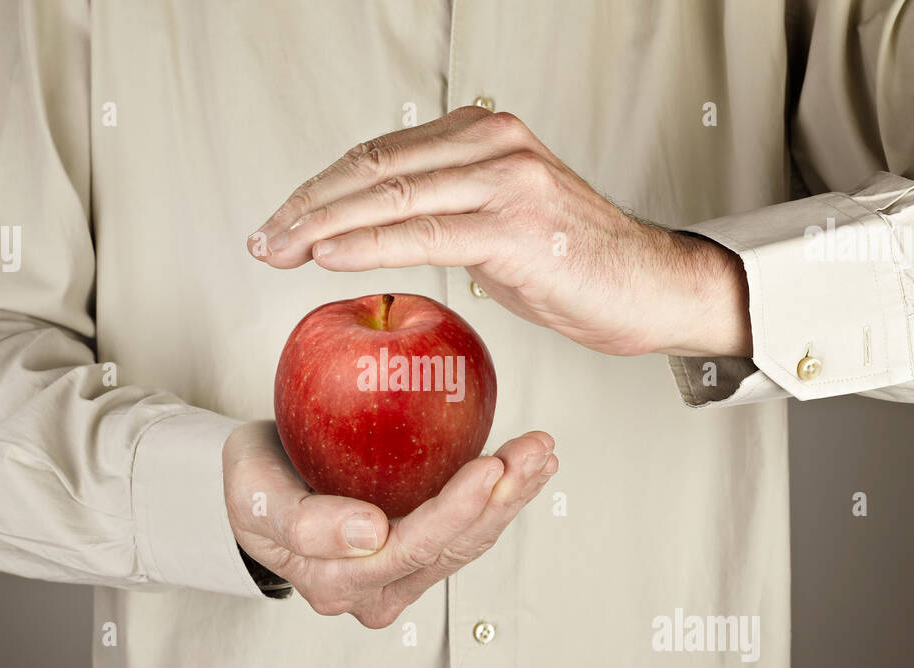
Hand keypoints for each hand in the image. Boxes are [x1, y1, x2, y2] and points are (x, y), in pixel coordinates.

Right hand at [223, 421, 556, 628]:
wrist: (257, 482)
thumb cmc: (253, 484)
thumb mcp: (255, 497)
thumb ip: (303, 523)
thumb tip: (370, 534)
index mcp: (336, 581)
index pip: (411, 547)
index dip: (457, 510)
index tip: (490, 466)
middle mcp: (375, 589)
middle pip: (452, 548)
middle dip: (501, 498)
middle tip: (534, 450)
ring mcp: (401, 575)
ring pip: (468, 542)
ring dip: (510, 497)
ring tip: (540, 453)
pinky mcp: (419, 553)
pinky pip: (465, 530)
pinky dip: (498, 497)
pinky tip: (523, 468)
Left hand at [248, 106, 751, 358]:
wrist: (650, 287)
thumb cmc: (576, 262)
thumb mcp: (498, 221)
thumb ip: (442, 210)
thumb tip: (371, 231)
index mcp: (484, 134)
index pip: (380, 155)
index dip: (320, 189)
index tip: (282, 221)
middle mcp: (493, 143)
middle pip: (373, 169)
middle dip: (306, 207)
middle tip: (264, 239)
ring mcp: (505, 179)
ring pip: (389, 196)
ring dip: (321, 227)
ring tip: (279, 252)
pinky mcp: (514, 226)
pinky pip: (422, 234)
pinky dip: (366, 245)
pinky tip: (328, 257)